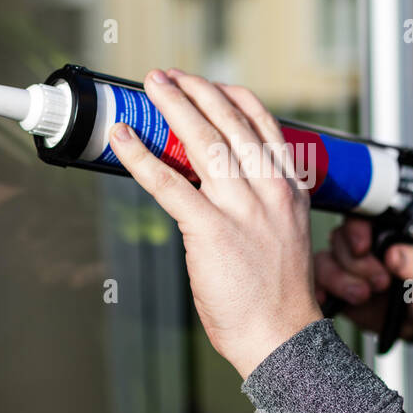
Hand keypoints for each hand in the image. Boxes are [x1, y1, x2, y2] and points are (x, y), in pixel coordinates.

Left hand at [107, 68, 323, 379]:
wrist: (282, 337)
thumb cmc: (279, 296)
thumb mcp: (284, 234)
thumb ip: (258, 206)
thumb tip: (216, 191)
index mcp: (289, 188)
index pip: (261, 124)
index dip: (230, 97)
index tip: (208, 84)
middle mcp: (268, 189)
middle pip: (229, 121)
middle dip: (195, 91)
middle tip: (167, 76)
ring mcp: (241, 207)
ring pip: (202, 140)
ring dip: (172, 107)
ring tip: (151, 88)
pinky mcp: (210, 229)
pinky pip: (168, 183)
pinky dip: (140, 156)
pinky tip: (123, 138)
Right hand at [314, 217, 412, 340]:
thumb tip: (396, 255)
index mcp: (387, 229)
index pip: (362, 216)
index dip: (356, 229)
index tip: (363, 247)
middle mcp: (363, 243)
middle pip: (340, 240)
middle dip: (357, 263)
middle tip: (381, 282)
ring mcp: (347, 265)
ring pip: (324, 261)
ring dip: (340, 279)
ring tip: (363, 295)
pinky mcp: (337, 288)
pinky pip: (318, 284)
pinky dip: (320, 290)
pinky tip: (328, 300)